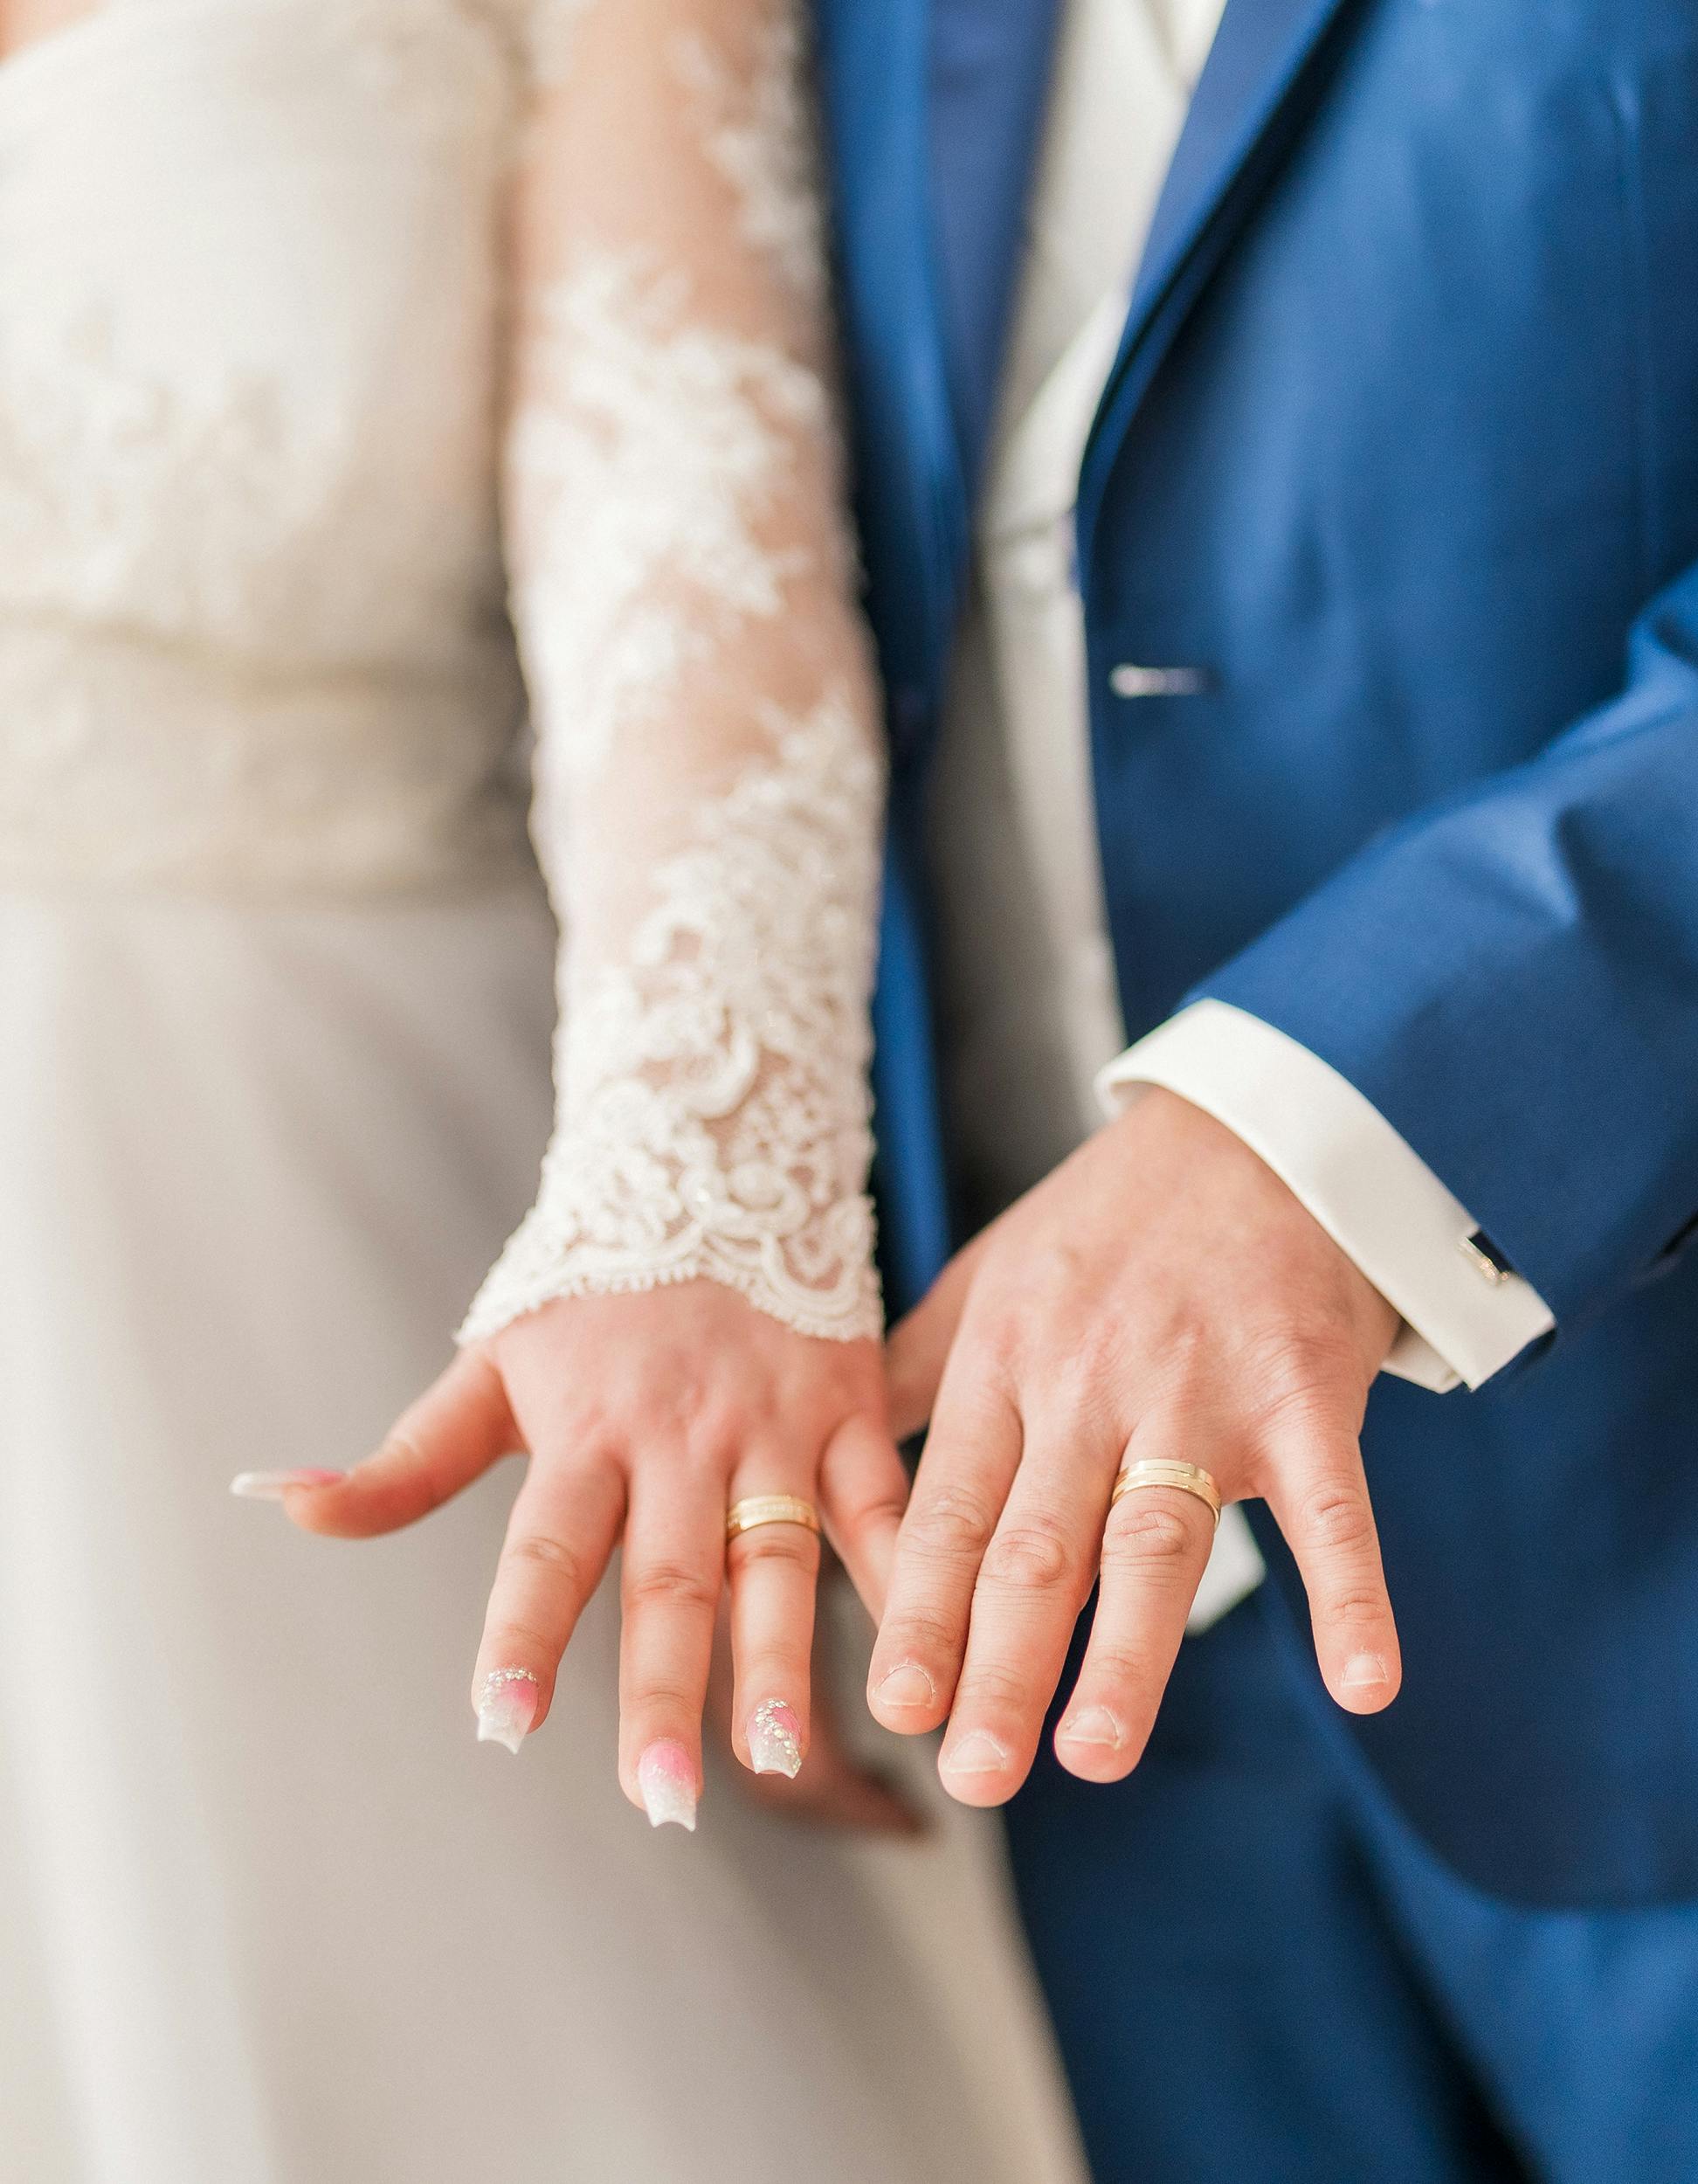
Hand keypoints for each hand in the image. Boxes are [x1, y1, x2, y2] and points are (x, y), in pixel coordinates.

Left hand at [266, 1284, 909, 1825]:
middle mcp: (681, 1437)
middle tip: (661, 1801)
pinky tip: (931, 1652)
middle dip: (665, 1694)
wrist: (718, 1172)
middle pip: (670, 1579)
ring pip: (780, 1557)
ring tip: (776, 1756)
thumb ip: (405, 1458)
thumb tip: (277, 1502)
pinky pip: (882, 1503)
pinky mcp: (849, 1411)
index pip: (548, 1551)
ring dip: (781, 1659)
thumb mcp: (493, 1364)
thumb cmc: (592, 1297)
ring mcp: (772, 1426)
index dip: (523, 1638)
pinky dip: (906, 1576)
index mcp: (586, 1430)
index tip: (503, 1728)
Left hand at [867, 1087, 1402, 1806]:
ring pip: (1155, 1539)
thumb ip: (912, 1372)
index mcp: (1007, 1363)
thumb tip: (834, 1470)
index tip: (894, 1707)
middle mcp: (1091, 1384)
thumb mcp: (987, 1275)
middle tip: (972, 1774)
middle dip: (999, 1664)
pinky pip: (1332, 1505)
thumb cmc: (1110, 1218)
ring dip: (1129, 1652)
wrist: (1254, 1131)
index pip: (950, 1511)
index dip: (919, 1612)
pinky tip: (1365, 1685)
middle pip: (1038, 1545)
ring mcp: (1202, 1393)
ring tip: (1092, 1753)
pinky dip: (1354, 1592)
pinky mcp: (1307, 1394)